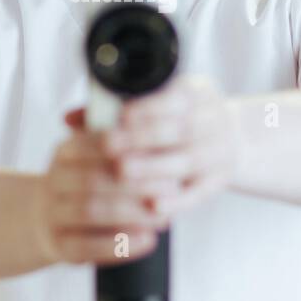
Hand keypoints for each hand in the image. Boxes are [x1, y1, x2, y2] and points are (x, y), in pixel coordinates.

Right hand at [33, 108, 179, 265]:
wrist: (48, 219)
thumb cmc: (90, 181)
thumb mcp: (99, 156)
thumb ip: (124, 142)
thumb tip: (163, 126)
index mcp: (65, 151)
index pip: (92, 143)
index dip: (125, 148)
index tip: (160, 152)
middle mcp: (54, 180)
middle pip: (93, 178)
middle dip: (135, 184)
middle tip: (172, 188)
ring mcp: (52, 214)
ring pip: (90, 211)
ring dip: (131, 214)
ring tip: (164, 217)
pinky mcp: (59, 246)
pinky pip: (87, 247)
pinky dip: (121, 246)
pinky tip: (149, 241)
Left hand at [100, 74, 237, 217]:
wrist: (231, 139)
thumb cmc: (180, 119)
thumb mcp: (160, 103)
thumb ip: (115, 108)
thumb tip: (69, 119)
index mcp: (198, 94)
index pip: (177, 96)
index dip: (149, 108)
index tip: (121, 116)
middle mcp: (213, 120)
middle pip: (180, 129)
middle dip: (143, 138)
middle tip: (109, 147)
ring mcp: (219, 152)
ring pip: (188, 161)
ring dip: (154, 168)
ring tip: (122, 172)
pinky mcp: (220, 182)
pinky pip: (200, 193)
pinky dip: (177, 201)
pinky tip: (154, 207)